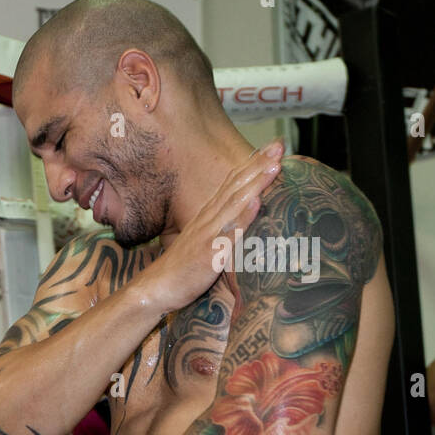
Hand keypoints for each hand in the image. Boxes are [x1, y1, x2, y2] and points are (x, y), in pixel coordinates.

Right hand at [141, 138, 283, 313]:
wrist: (155, 289)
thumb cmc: (181, 269)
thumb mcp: (202, 242)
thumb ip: (221, 229)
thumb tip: (243, 220)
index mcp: (207, 216)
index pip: (232, 183)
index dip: (252, 164)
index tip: (273, 146)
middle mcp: (208, 219)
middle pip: (236, 186)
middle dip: (258, 165)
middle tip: (279, 144)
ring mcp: (207, 235)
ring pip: (234, 204)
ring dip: (255, 183)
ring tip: (274, 166)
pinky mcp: (208, 254)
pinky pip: (228, 233)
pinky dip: (243, 217)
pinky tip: (256, 203)